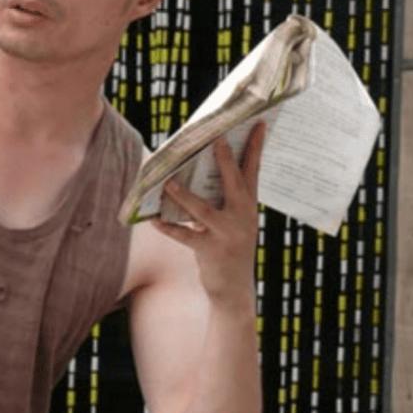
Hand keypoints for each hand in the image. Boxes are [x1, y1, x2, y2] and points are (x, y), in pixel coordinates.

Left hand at [152, 122, 265, 308]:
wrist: (234, 289)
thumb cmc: (229, 246)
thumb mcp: (233, 220)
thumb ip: (222, 197)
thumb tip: (196, 170)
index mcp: (249, 204)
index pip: (254, 169)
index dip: (256, 146)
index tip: (258, 123)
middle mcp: (242, 216)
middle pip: (233, 182)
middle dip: (225, 160)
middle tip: (217, 138)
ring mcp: (226, 233)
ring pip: (202, 209)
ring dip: (183, 195)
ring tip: (168, 181)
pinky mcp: (210, 250)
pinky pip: (184, 235)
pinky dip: (167, 228)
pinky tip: (153, 219)